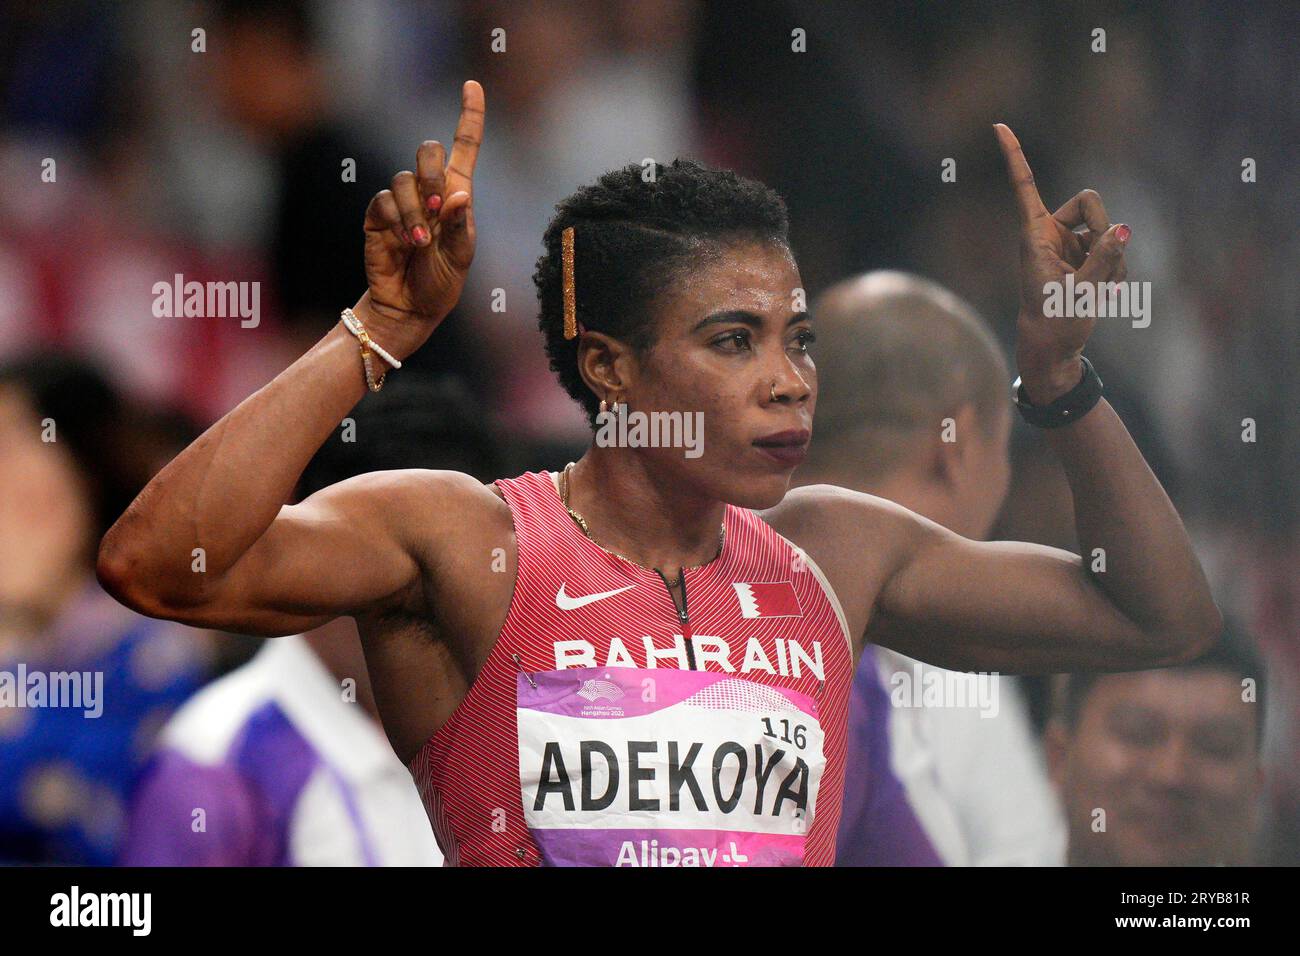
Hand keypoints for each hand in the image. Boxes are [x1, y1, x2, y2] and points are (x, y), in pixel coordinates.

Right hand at [357, 80, 484, 358]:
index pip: (465, 146)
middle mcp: (429, 192)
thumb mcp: (460, 259)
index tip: (471, 84)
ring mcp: (402, 202)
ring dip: (414, 209)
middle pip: (428, 151)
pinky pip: (383, 199)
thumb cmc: (441, 283)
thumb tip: (457, 195)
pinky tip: (403, 242)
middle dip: (433, 174)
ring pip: (404, 178)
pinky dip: (396, 219)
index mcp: (457, 195)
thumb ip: (459, 227)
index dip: (469, 115)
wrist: (409, 309)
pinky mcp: (378, 215)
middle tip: (437, 208)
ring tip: (419, 241)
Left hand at [994, 123, 1128, 401]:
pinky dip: (1117, 269)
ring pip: (1108, 230)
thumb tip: (1123, 229)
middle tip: (1103, 263)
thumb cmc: (1056, 325)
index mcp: (1035, 236)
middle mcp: (1050, 234)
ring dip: (1114, 258)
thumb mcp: (1082, 295)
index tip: (998, 126)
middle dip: (1104, 228)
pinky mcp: (1085, 255)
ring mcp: (1069, 243)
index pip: (1025, 187)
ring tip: (1100, 291)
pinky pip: (1114, 249)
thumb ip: (1104, 260)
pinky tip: (1107, 292)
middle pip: (1091, 203)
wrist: (1053, 349)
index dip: (1015, 157)